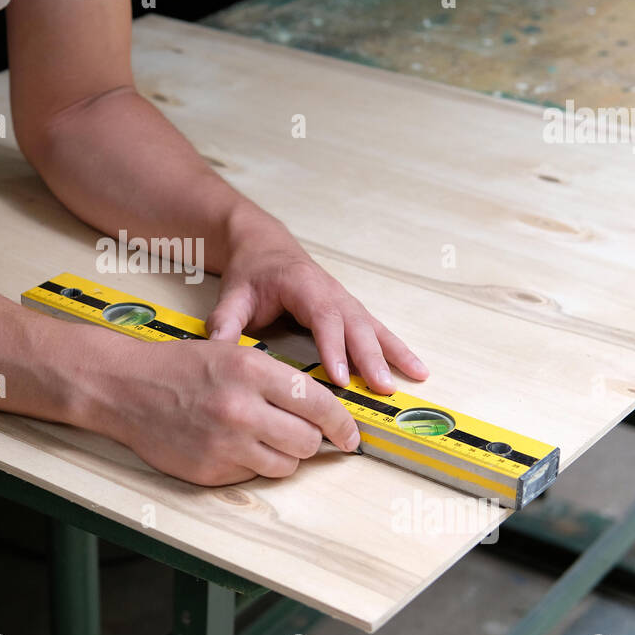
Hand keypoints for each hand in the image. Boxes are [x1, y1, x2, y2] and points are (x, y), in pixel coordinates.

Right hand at [87, 336, 361, 485]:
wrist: (125, 388)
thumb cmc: (179, 367)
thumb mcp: (231, 353)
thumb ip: (274, 381)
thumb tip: (322, 412)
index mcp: (251, 370)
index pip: (318, 404)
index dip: (342, 423)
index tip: (349, 434)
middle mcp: (241, 409)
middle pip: (308, 441)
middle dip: (311, 440)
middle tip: (301, 434)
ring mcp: (225, 444)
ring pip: (286, 465)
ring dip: (283, 455)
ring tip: (262, 438)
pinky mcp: (210, 470)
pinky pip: (253, 476)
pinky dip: (251, 465)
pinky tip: (232, 446)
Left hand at [206, 216, 428, 394]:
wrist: (263, 246)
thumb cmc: (250, 272)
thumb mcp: (233, 293)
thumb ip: (225, 320)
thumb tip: (217, 348)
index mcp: (303, 285)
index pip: (322, 318)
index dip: (333, 348)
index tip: (341, 378)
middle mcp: (331, 292)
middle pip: (355, 325)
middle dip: (371, 357)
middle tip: (383, 388)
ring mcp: (344, 300)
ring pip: (372, 327)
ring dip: (393, 353)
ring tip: (415, 377)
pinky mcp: (349, 310)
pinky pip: (376, 330)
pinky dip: (397, 349)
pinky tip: (416, 369)